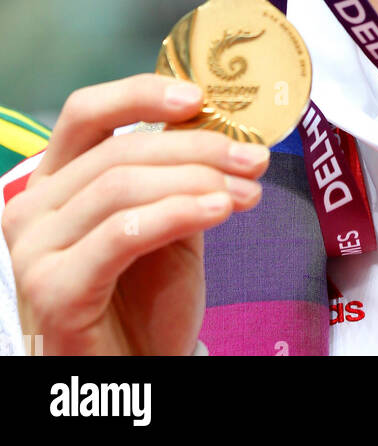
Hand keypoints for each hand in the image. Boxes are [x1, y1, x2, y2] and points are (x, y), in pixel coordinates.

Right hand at [1, 74, 269, 355]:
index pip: (86, 113)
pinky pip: (122, 234)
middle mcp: (32, 208)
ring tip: (247, 190)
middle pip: (118, 151)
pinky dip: (177, 213)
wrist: (136, 375)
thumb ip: (178, 175)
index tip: (200, 98)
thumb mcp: (167, 222)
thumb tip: (226, 125)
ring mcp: (33, 250)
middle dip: (197, 147)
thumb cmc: (145, 302)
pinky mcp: (51, 289)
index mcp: (55, 181)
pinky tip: (220, 210)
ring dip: (197, 181)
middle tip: (253, 156)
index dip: (141, 95)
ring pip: (122, 187)